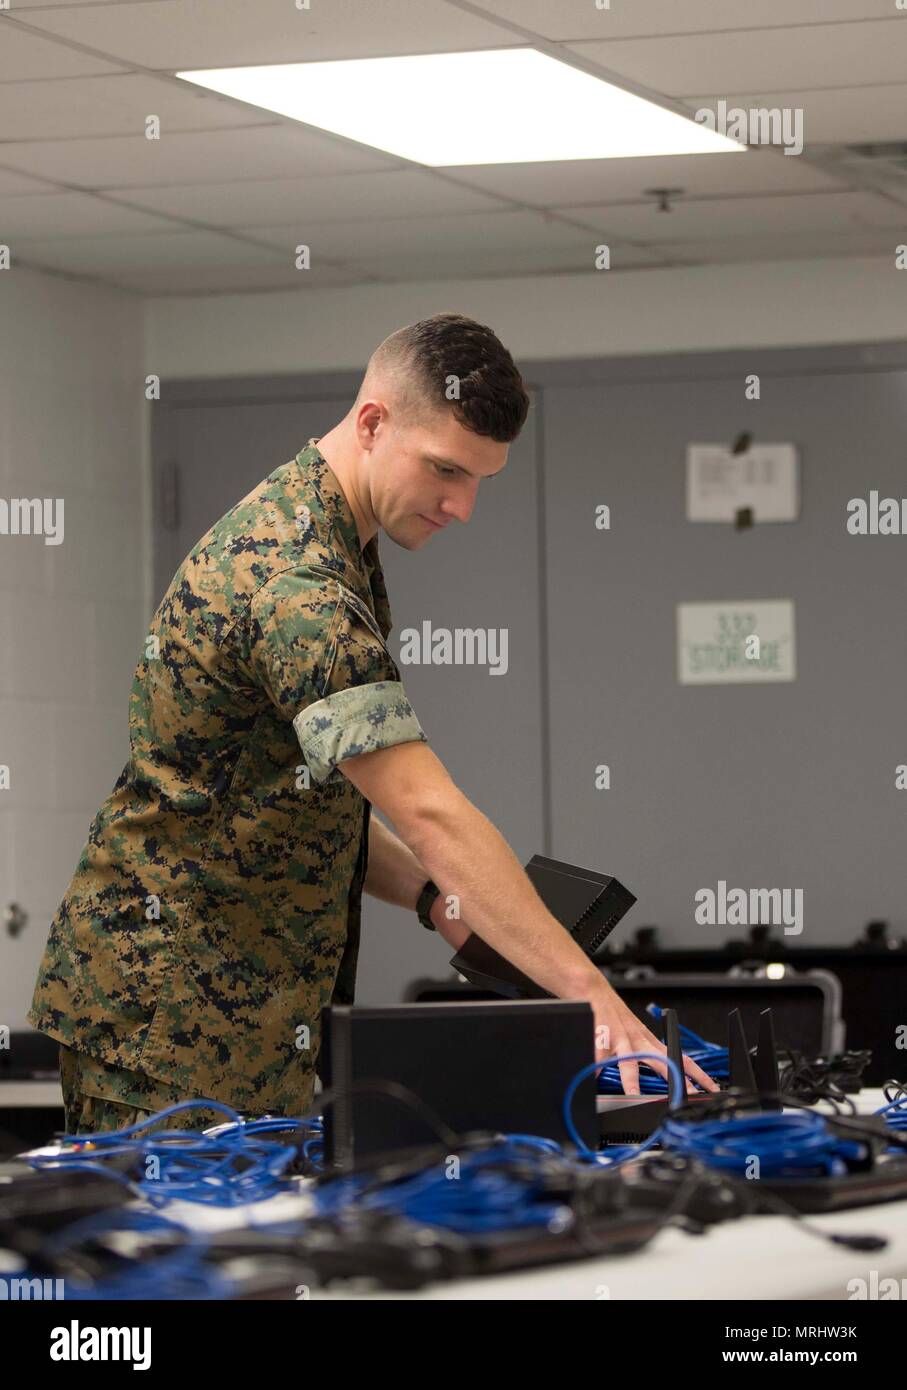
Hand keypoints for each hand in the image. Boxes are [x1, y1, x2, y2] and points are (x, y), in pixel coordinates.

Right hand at [587, 981, 720, 1097]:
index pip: (680, 1058)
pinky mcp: (600, 1034)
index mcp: (648, 1041)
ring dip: (631, 1080)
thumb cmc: (612, 1013)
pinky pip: (598, 1053)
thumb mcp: (633, 1031)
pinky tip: (595, 1076)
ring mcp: (619, 1038)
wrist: (592, 988)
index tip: (711, 1088)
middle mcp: (637, 1040)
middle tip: (689, 1096)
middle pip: (662, 1062)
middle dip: (676, 1081)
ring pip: (627, 1061)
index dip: (698, 1074)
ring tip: (633, 1095)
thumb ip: (643, 1052)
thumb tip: (657, 1073)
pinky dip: (597, 1065)